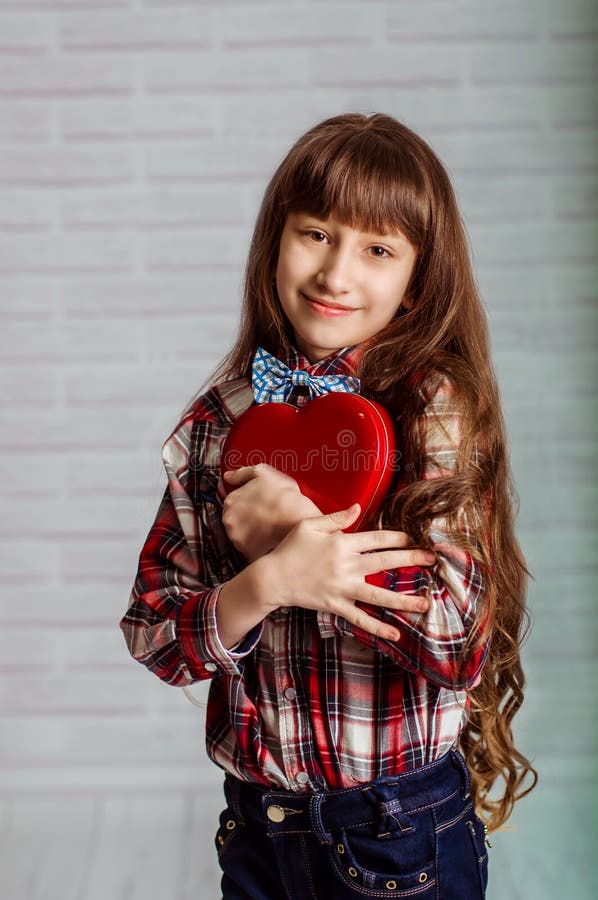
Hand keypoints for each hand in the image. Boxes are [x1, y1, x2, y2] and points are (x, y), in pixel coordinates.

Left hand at [221, 464, 321, 561]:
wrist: (297, 519)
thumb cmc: (283, 495)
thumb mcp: (264, 473)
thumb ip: (243, 473)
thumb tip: (228, 476)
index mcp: (231, 500)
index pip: (233, 505)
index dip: (247, 505)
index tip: (259, 507)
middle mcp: (229, 519)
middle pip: (235, 521)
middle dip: (248, 520)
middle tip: (265, 518)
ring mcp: (236, 537)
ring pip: (241, 536)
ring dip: (252, 534)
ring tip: (269, 528)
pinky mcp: (246, 552)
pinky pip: (250, 550)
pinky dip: (258, 547)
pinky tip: (270, 539)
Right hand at [267, 503, 435, 641]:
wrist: (272, 578)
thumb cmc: (290, 549)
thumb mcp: (310, 526)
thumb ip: (336, 518)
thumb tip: (357, 507)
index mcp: (341, 544)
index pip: (376, 538)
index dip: (397, 537)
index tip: (413, 537)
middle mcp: (346, 566)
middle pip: (384, 563)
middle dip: (411, 560)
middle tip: (432, 560)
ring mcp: (342, 588)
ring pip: (379, 595)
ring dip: (404, 600)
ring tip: (425, 603)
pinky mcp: (336, 606)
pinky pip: (361, 619)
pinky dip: (378, 628)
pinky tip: (396, 634)